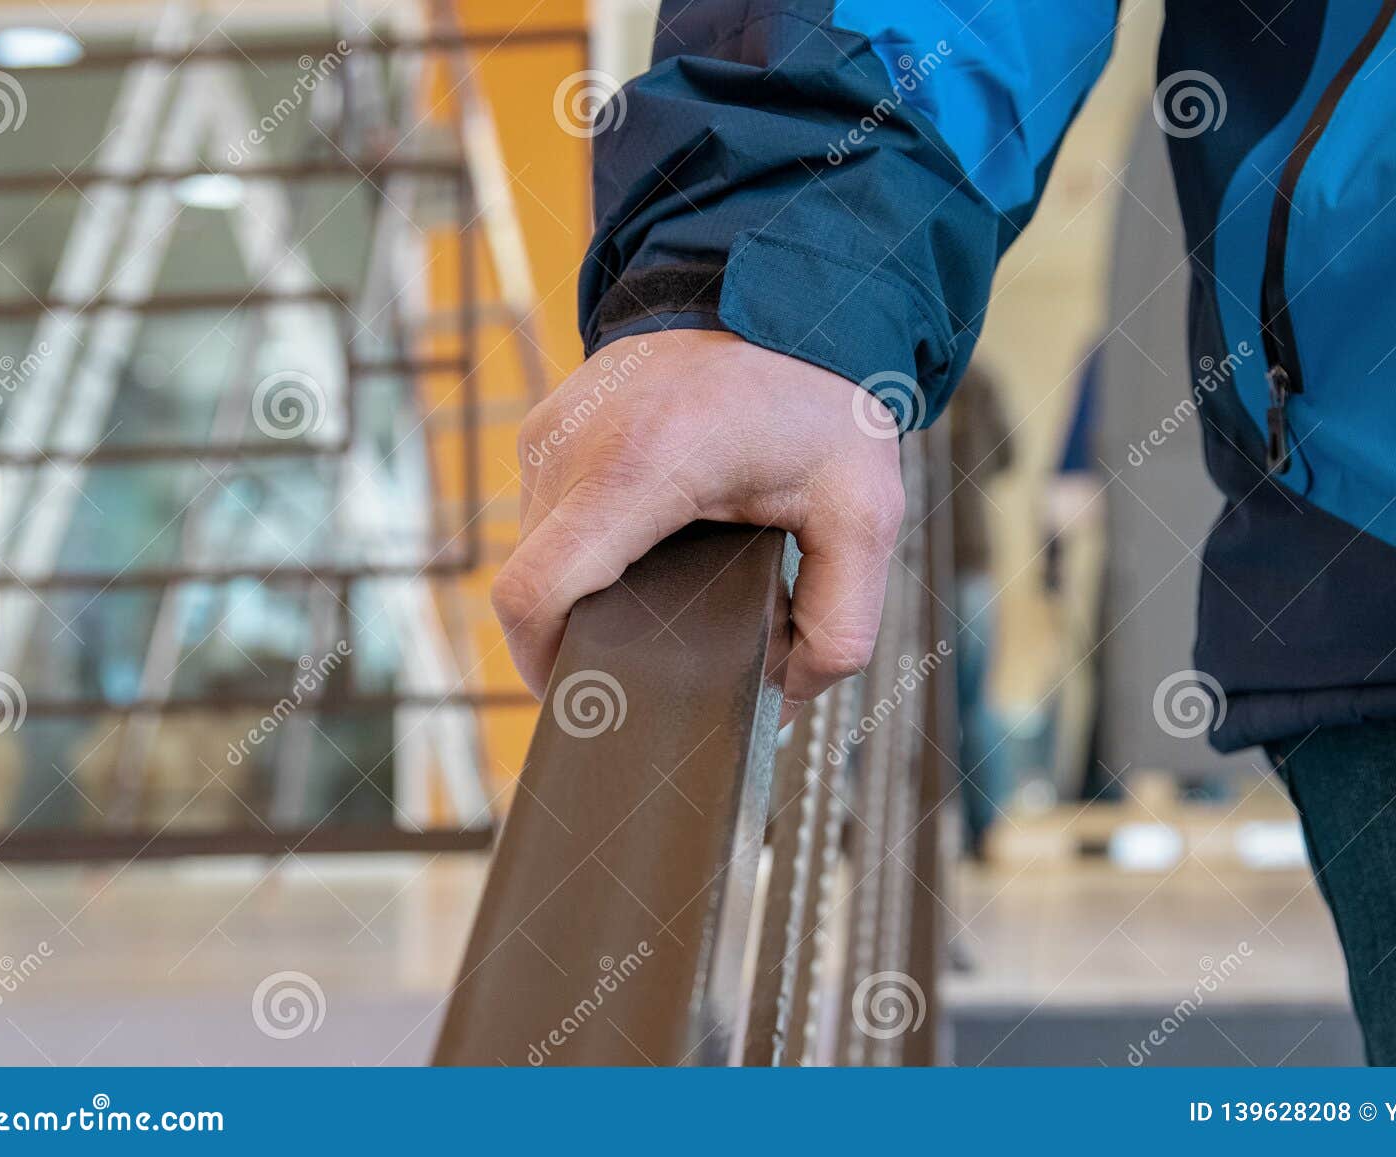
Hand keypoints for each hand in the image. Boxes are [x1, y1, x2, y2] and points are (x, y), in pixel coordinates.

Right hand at [493, 329, 904, 711]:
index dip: (544, 665)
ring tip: (660, 587)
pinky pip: (544, 514)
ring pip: (535, 552)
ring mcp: (550, 430)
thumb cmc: (819, 396)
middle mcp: (574, 444)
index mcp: (640, 467)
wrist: (783, 290)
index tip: (587, 695)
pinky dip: (583, 547)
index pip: (536, 594)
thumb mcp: (861, 515)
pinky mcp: (548, 425)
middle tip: (653, 653)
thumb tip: (788, 693)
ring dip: (584, 586)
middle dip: (582, 634)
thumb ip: (839, 625)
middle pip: (534, 585)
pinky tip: (645, 545)